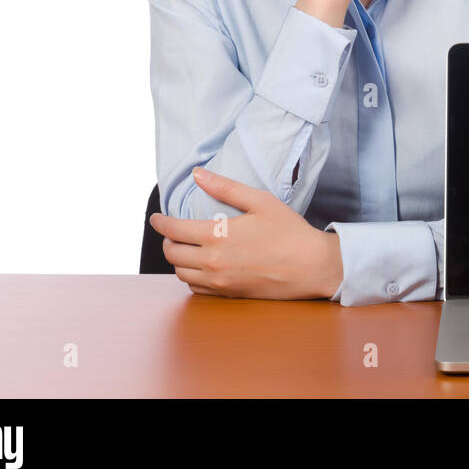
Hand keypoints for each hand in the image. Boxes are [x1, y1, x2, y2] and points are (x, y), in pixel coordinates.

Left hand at [148, 167, 343, 299]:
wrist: (311, 266)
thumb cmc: (289, 231)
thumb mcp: (260, 201)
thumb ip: (225, 187)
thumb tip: (198, 174)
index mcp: (217, 236)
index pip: (173, 229)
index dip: (160, 222)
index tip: (156, 218)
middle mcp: (213, 262)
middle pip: (172, 253)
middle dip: (167, 240)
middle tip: (171, 231)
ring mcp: (219, 282)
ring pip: (181, 273)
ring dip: (177, 260)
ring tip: (185, 248)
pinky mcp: (229, 294)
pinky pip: (196, 289)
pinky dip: (191, 277)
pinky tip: (200, 266)